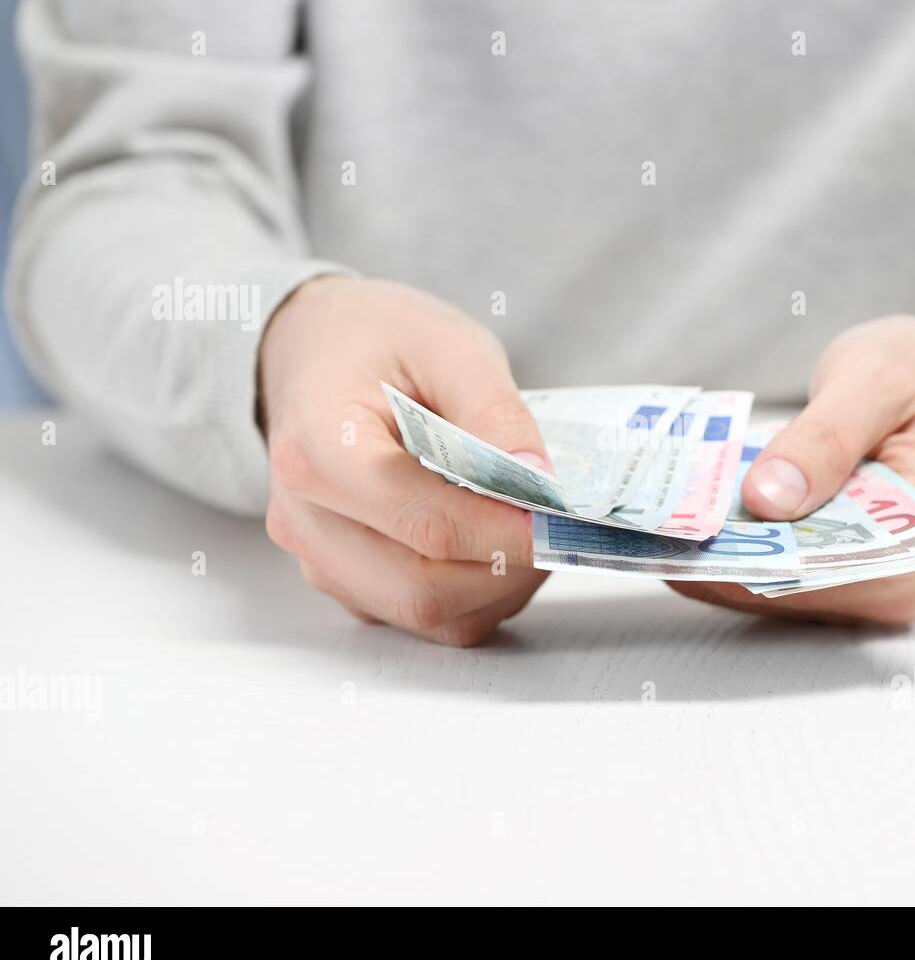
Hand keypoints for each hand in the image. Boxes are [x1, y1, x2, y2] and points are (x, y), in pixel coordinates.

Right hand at [258, 276, 551, 645]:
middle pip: (422, 588)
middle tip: (561, 529)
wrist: (318, 349)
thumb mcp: (447, 345)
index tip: (563, 519)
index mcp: (317, 451)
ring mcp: (320, 557)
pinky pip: (421, 617)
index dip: (504, 531)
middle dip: (507, 568)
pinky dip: (475, 595)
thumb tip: (538, 484)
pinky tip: (498, 544)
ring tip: (532, 529)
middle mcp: (305, 519)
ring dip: (497, 587)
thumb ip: (494, 412)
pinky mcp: (346, 579)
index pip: (424, 523)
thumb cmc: (378, 342)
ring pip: (425, 613)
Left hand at [668, 316, 914, 624]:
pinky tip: (680, 510)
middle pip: (782, 588)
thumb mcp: (878, 381)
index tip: (676, 527)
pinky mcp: (827, 577)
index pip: (819, 574)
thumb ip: (826, 437)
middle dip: (713, 551)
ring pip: (761, 587)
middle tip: (643, 511)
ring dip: (707, 549)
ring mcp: (856, 588)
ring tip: (651, 506)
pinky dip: (721, 543)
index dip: (744, 558)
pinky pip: (762, 572)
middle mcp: (889, 586)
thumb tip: (767, 498)